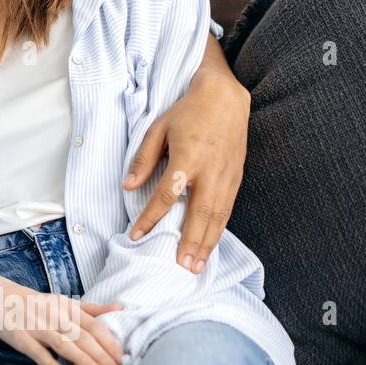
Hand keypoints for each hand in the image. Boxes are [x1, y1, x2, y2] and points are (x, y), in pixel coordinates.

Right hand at [0, 277, 124, 364]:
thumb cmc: (35, 304)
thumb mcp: (62, 301)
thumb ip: (91, 308)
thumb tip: (120, 308)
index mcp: (66, 307)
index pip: (93, 325)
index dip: (109, 341)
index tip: (124, 358)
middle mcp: (53, 315)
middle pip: (82, 336)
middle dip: (101, 355)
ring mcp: (36, 326)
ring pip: (62, 343)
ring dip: (80, 358)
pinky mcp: (20, 337)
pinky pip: (37, 352)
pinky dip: (50, 364)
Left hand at [123, 37, 249, 272]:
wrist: (225, 98)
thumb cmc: (187, 113)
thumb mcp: (158, 128)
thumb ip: (144, 159)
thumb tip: (128, 187)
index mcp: (189, 157)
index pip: (167, 195)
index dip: (150, 217)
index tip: (136, 235)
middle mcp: (211, 171)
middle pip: (200, 212)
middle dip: (190, 242)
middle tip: (181, 266)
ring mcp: (227, 176)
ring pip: (218, 216)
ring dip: (207, 243)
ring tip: (196, 266)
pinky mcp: (237, 178)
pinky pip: (228, 209)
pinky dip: (219, 230)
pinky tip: (210, 245)